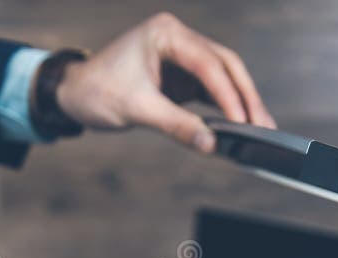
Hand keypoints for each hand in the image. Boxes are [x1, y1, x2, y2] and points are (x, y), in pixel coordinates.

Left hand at [56, 12, 275, 153]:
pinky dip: (226, 108)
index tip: (243, 122)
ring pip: (223, 77)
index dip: (228, 95)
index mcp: (166, 34)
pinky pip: (211, 91)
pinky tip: (240, 125)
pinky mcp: (181, 76)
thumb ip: (176, 125)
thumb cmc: (95, 91)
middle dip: (245, 96)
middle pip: (225, 65)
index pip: (208, 64)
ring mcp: (182, 57)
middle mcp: (178, 39)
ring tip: (260, 128)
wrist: (73, 94)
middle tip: (263, 126)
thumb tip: (211, 144)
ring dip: (241, 102)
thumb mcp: (136, 109)